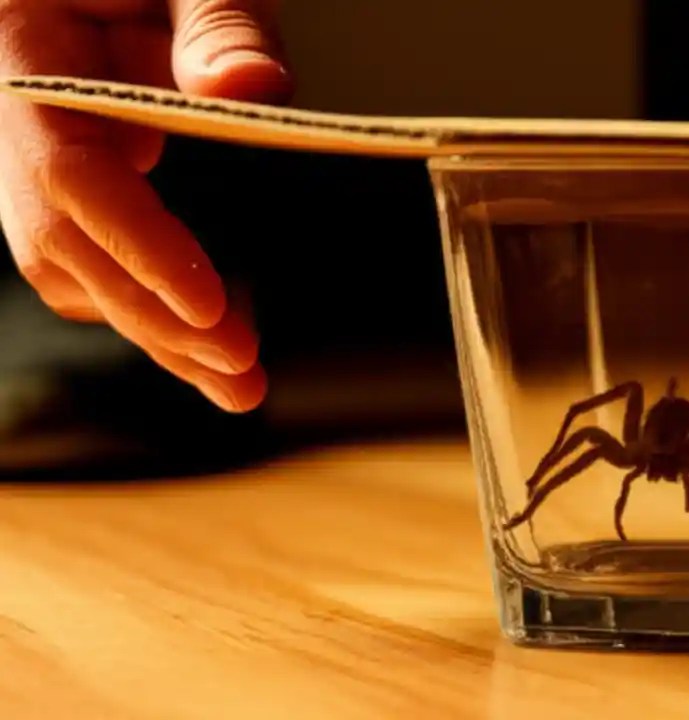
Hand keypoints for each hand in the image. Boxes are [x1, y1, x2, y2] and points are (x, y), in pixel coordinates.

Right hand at [0, 0, 290, 411]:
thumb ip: (219, 22)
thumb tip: (253, 89)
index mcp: (28, 61)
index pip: (68, 173)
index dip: (137, 246)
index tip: (210, 306)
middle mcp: (23, 126)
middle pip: (66, 246)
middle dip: (154, 319)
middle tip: (241, 374)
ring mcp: (45, 159)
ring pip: (76, 271)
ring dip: (154, 335)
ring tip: (232, 385)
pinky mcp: (82, 183)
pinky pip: (97, 262)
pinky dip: (149, 310)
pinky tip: (204, 347)